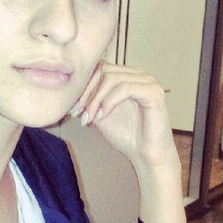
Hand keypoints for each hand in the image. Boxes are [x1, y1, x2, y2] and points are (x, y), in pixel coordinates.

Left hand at [71, 62, 186, 222]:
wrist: (145, 155)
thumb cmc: (125, 134)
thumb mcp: (99, 113)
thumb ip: (88, 99)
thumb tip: (68, 91)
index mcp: (126, 75)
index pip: (99, 67)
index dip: (83, 85)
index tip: (73, 107)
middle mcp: (138, 74)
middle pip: (104, 70)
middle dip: (87, 93)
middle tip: (79, 113)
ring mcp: (148, 81)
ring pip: (112, 78)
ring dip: (95, 99)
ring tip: (90, 117)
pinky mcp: (154, 92)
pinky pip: (125, 88)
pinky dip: (109, 101)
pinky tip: (103, 116)